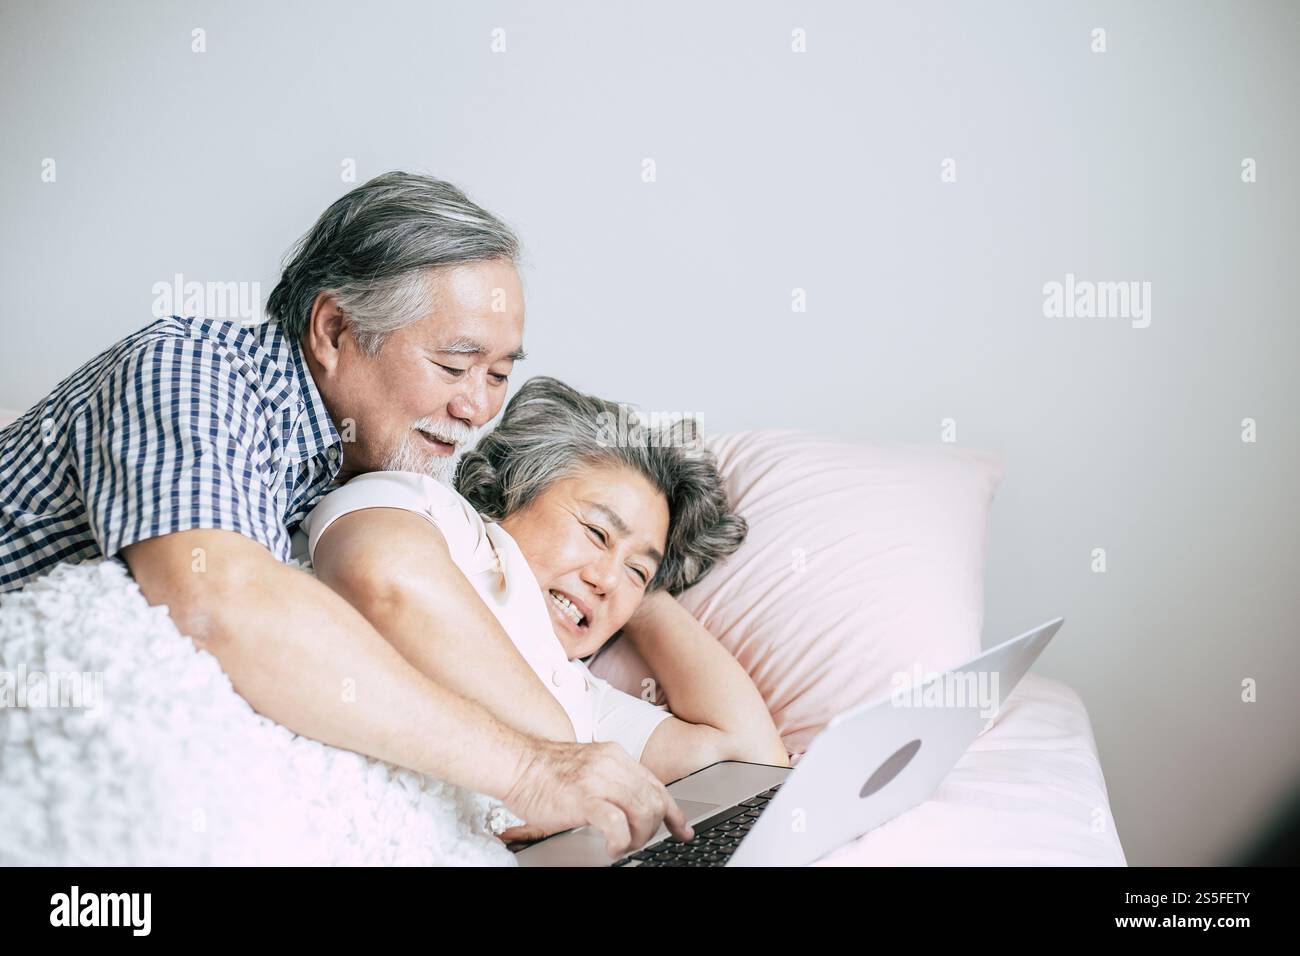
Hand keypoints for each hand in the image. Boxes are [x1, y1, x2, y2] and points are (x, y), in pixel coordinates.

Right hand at [500, 737, 693, 858]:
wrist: (515, 763)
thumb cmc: (544, 771)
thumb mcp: (588, 766)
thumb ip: (611, 781)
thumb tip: (631, 807)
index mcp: (615, 756)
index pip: (656, 785)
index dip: (673, 812)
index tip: (682, 830)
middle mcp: (612, 764)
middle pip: (655, 800)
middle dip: (654, 828)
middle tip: (638, 841)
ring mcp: (599, 780)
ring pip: (643, 811)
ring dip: (638, 836)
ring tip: (623, 845)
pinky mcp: (584, 798)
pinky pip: (617, 823)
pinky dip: (620, 841)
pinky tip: (611, 848)